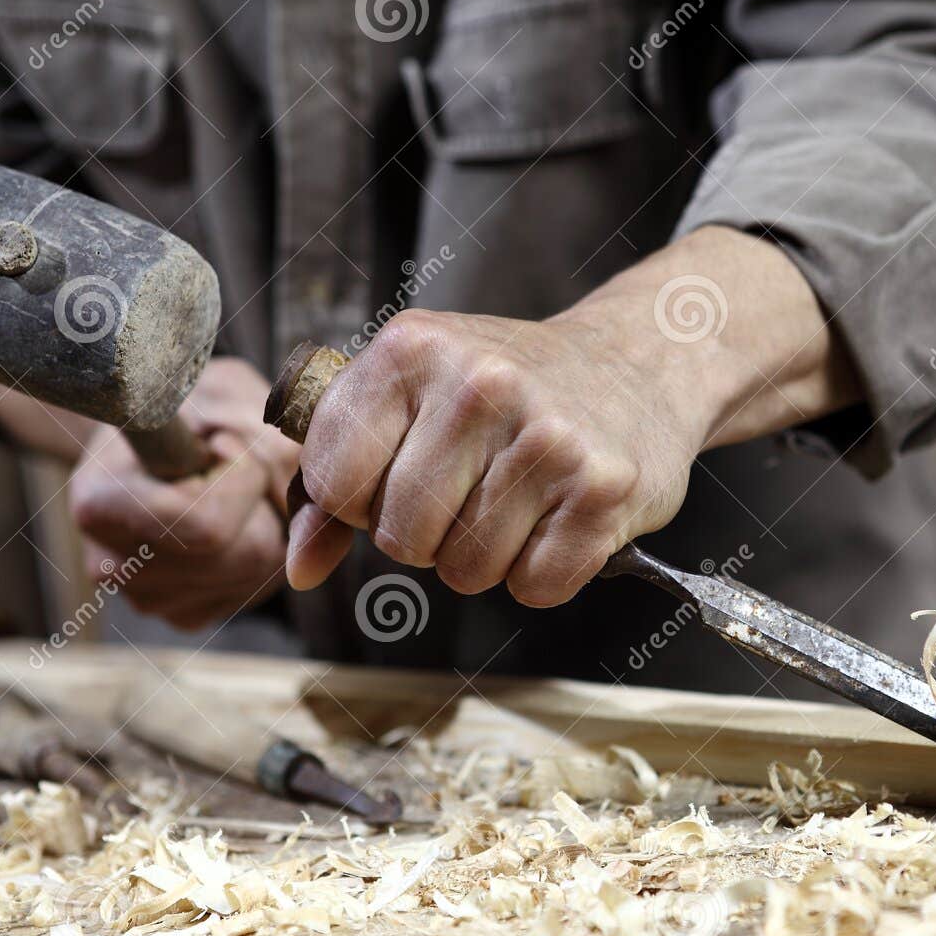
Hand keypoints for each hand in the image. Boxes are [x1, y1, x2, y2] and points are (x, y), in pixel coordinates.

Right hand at [68, 357, 298, 630]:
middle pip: (246, 555)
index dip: (242, 477)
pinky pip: (256, 587)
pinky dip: (263, 547)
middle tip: (230, 462)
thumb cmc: (186, 406)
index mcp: (102, 506)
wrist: (149, 431)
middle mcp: (113, 567)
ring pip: (259, 573)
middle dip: (264, 501)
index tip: (222, 439)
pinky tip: (231, 516)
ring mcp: (147, 600)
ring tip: (226, 486)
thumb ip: (277, 454)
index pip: (207, 525)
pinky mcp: (183, 614)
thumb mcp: (227, 395)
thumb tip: (311, 545)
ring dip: (268, 521)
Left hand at [288, 227, 857, 606]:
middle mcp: (481, 383)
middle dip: (424, 538)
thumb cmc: (503, 392)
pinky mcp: (604, 489)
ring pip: (466, 572)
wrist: (636, 363)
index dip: (360, 502)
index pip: (336, 483)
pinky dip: (541, 574)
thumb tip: (299, 570)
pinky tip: (557, 520)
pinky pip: (535, 586)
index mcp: (412, 349)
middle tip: (466, 494)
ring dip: (483, 559)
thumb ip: (337, 479)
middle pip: (400, 538)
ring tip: (514, 503)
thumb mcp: (407, 399)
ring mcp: (549, 436)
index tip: (397, 476)